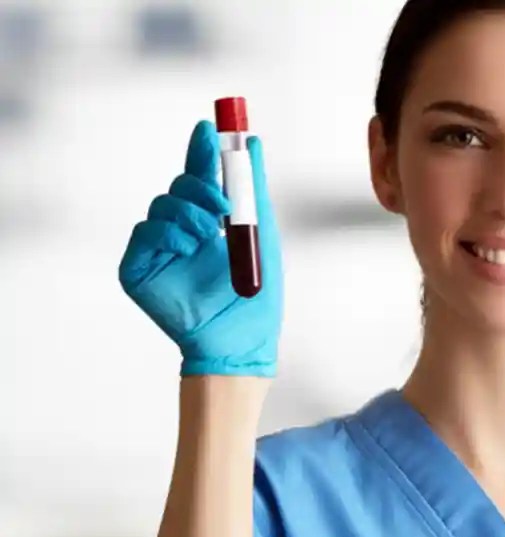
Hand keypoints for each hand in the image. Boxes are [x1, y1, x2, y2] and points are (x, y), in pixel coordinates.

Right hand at [119, 120, 283, 376]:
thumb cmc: (256, 294)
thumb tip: (253, 142)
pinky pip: (146, 231)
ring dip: (188, 212)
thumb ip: (254, 188)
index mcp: (212, 224)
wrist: (242, 338)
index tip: (211, 127)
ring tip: (208, 234)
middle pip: (179, 186)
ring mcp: (159, 250)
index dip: (203, 151)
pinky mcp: (139, 268)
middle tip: (221, 203)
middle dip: (199, 185)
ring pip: (162, 205)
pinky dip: (169, 233)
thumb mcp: (263, 232)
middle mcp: (183, 233)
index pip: (201, 178)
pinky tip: (187, 247)